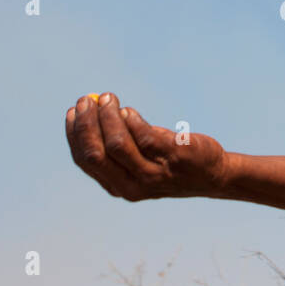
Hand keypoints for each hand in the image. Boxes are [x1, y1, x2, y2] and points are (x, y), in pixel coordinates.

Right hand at [65, 92, 226, 200]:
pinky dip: (131, 119)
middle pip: (96, 154)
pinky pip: (143, 137)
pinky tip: (128, 110)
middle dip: (87, 124)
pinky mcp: (172, 158)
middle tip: (87, 100)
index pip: (85, 161)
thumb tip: (94, 108)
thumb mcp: (139, 160)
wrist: (211, 175)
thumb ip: (117, 143)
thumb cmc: (169, 162)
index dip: (75, 135)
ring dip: (107, 117)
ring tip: (108, 98)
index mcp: (118, 187)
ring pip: (117, 144)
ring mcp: (153, 175)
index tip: (73, 111)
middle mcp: (132, 186)